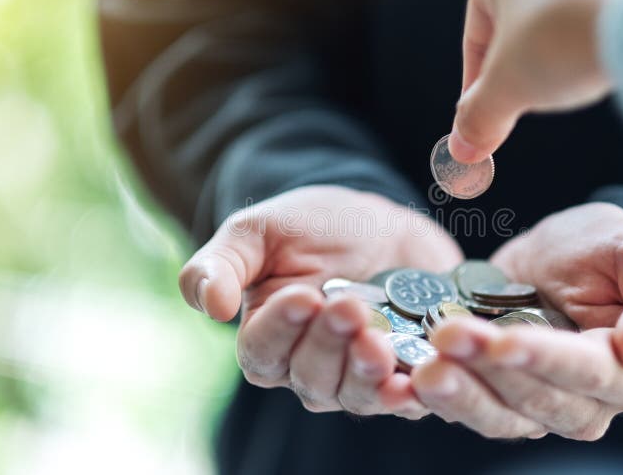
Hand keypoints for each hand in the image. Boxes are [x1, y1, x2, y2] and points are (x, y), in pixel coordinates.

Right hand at [179, 185, 462, 416]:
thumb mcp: (259, 231)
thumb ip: (222, 264)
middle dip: (329, 344)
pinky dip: (408, 396)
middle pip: (310, 377)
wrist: (374, 223)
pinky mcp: (402, 373)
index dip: (281, 328)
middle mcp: (307, 366)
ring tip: (378, 341)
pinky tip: (413, 381)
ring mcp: (356, 375)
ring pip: (354, 394)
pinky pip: (403, 400)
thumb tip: (209, 305)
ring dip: (365, 372)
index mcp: (266, 336)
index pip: (262, 350)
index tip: (302, 296)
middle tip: (348, 308)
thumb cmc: (308, 227)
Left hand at [412, 203, 622, 439]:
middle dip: (488, 370)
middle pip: (537, 400)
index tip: (505, 340)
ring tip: (422, 368)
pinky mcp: (498, 398)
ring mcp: (539, 406)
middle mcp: (587, 402)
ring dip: (459, 395)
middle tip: (446, 336)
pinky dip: (440, 399)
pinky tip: (407, 380)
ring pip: (499, 415)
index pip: (588, 373)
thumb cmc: (607, 251)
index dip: (545, 359)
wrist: (563, 259)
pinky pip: (469, 409)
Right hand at [449, 0, 622, 162]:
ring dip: (563, 48)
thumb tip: (463, 150)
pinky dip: (605, 35)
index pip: (477, 33)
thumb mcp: (506, 88)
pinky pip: (612, 6)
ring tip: (574, 79)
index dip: (478, 83)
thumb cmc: (564, 35)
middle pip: (522, 20)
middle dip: (523, 64)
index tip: (485, 116)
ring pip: (567, 10)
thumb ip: (478, 117)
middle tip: (528, 102)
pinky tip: (609, 59)